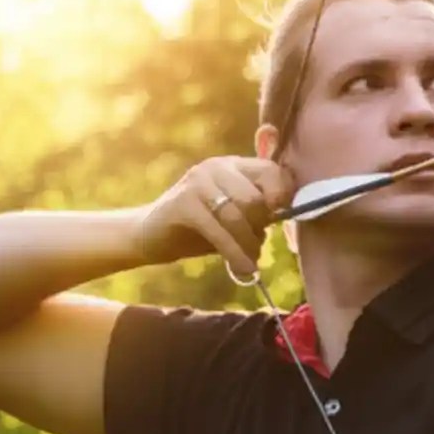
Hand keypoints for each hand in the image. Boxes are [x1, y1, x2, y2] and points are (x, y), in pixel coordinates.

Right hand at [134, 156, 295, 276]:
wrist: (148, 235)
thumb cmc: (199, 228)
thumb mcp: (234, 217)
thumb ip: (258, 212)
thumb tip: (285, 218)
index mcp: (233, 165)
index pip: (272, 170)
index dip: (283, 195)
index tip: (281, 218)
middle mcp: (216, 167)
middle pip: (255, 198)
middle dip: (259, 227)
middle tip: (255, 245)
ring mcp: (197, 182)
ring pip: (239, 216)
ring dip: (248, 245)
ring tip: (249, 262)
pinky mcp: (182, 203)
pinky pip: (219, 231)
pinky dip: (234, 253)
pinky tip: (241, 269)